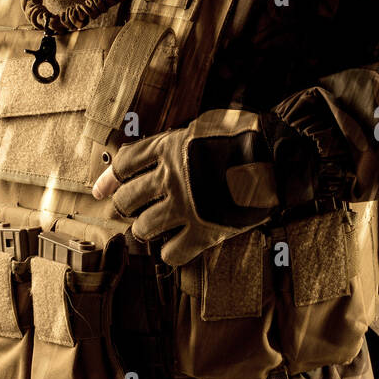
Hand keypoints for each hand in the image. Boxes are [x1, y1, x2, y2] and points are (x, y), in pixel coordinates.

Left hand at [92, 109, 282, 266]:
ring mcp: (185, 206)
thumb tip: (158, 152)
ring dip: (145, 230)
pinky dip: (170, 253)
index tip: (100, 190)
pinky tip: (175, 247)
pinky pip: (172, 253)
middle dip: (126, 205)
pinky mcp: (204, 231)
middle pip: (127, 199)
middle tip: (132, 210)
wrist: (278, 156)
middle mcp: (170, 178)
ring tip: (151, 229)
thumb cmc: (246, 134)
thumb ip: (178, 140)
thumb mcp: (204, 125)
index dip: (109, 178)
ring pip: (144, 228)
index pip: (125, 163)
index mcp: (168, 147)